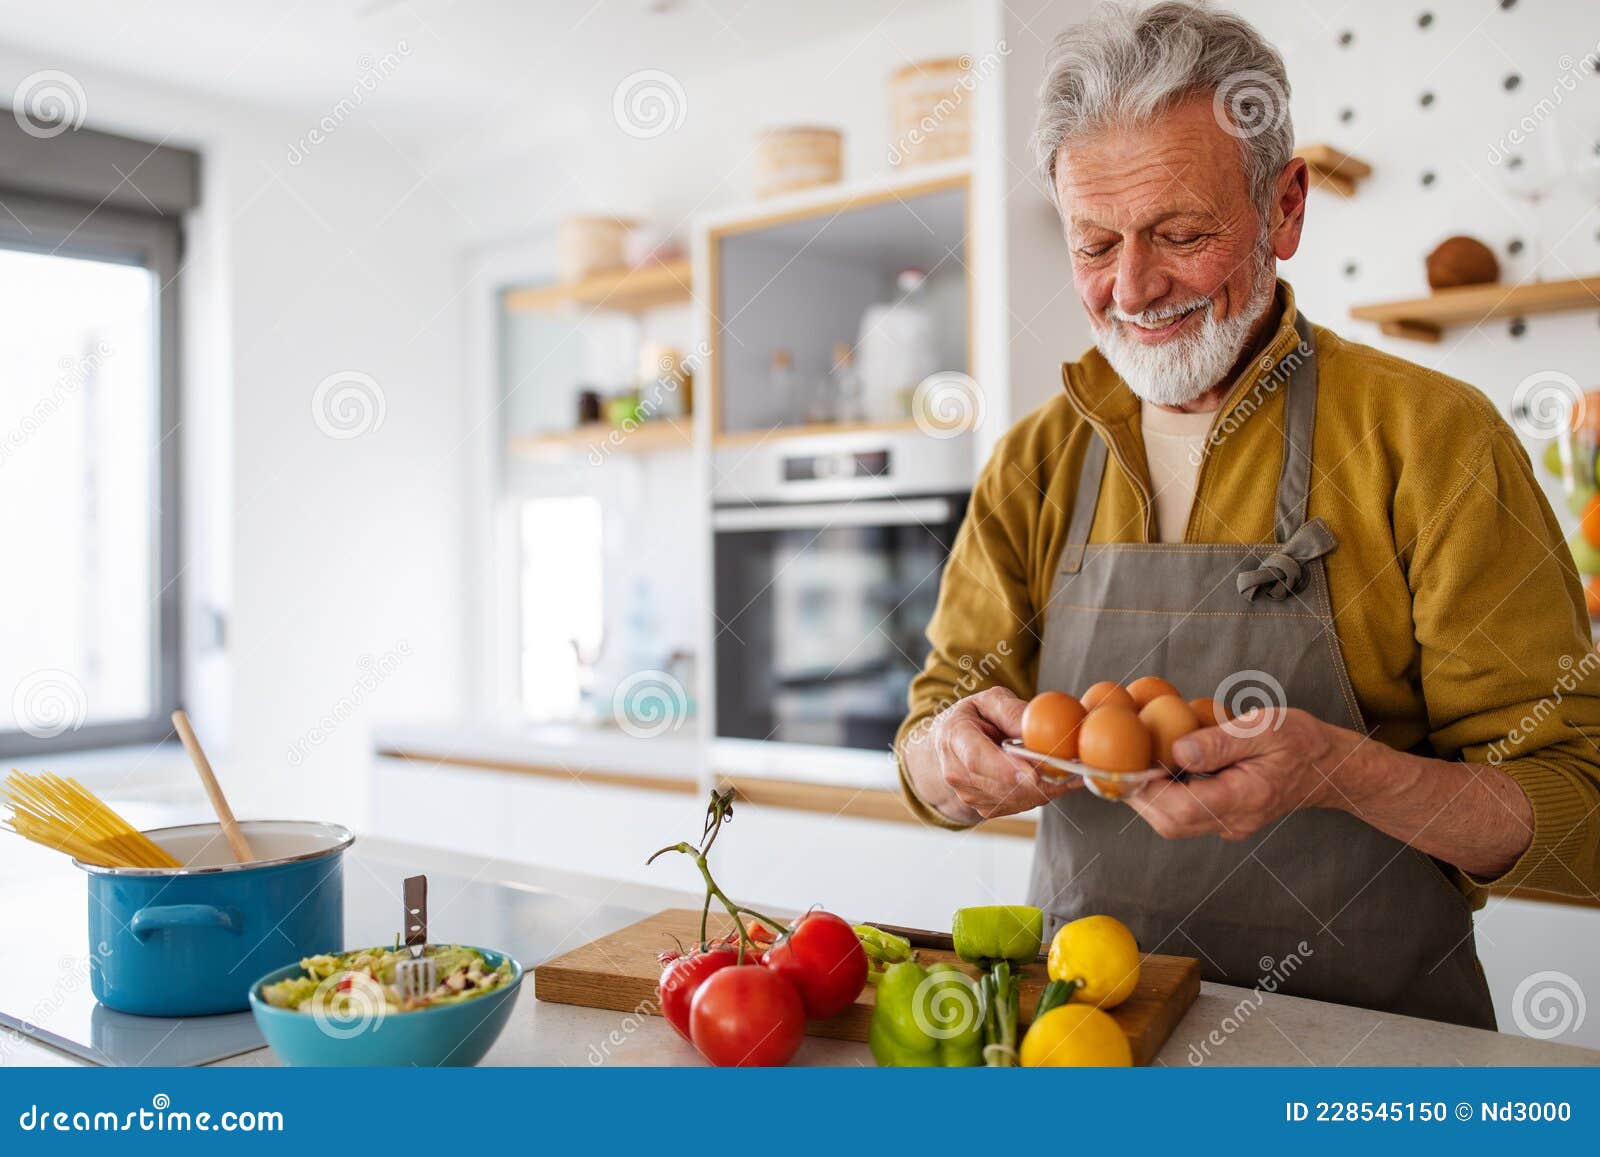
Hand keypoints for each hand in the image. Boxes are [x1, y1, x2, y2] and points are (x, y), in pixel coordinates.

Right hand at [914, 687, 1080, 823]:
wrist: (950, 747)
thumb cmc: (973, 719)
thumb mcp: (988, 702)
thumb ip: (1010, 711)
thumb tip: (1036, 728)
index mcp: (954, 737)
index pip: (977, 759)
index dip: (1005, 770)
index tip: (1033, 774)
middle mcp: (955, 772)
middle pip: (1000, 785)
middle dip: (1039, 781)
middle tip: (1070, 770)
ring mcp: (968, 795)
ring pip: (1016, 799)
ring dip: (1045, 788)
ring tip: (1067, 770)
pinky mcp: (984, 809)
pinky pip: (1021, 806)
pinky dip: (1042, 794)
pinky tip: (1053, 777)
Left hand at [1125, 708, 1344, 840]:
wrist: (1329, 767)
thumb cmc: (1299, 741)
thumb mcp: (1262, 728)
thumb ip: (1218, 742)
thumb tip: (1177, 751)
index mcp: (1243, 798)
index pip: (1180, 808)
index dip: (1146, 791)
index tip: (1126, 765)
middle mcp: (1233, 821)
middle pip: (1170, 822)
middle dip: (1139, 795)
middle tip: (1123, 763)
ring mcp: (1229, 824)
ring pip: (1174, 822)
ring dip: (1150, 796)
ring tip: (1138, 762)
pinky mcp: (1225, 819)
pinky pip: (1186, 814)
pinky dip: (1166, 795)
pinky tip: (1162, 766)